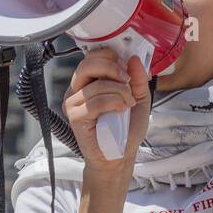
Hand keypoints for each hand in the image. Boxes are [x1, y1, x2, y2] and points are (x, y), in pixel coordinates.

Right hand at [62, 50, 150, 179]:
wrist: (120, 155)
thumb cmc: (126, 128)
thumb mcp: (138, 98)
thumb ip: (137, 79)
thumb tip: (133, 58)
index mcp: (88, 81)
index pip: (92, 57)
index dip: (111, 58)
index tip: (127, 70)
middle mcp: (77, 89)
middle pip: (88, 64)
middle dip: (113, 69)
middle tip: (128, 82)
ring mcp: (73, 103)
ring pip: (96, 85)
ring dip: (119, 92)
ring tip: (128, 104)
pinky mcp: (75, 117)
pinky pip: (94, 102)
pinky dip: (113, 103)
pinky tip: (121, 111)